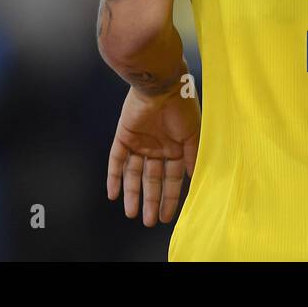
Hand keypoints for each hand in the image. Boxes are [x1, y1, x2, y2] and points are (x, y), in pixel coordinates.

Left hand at [106, 83, 199, 226]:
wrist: (161, 85)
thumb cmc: (181, 108)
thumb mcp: (192, 135)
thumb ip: (192, 158)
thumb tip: (194, 180)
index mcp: (175, 147)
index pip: (171, 178)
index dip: (170, 198)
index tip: (168, 217)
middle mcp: (157, 147)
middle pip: (152, 180)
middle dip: (151, 201)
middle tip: (149, 222)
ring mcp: (140, 142)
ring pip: (134, 174)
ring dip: (132, 194)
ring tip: (132, 214)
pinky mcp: (124, 136)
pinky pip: (116, 160)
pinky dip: (114, 177)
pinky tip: (113, 194)